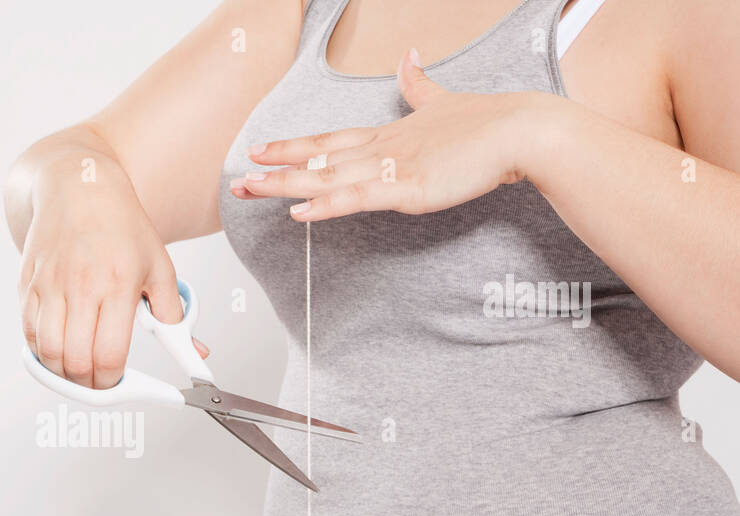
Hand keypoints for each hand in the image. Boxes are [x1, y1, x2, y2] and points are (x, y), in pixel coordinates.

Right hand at [19, 172, 207, 389]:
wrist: (81, 188)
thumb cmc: (123, 229)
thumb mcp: (160, 269)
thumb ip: (176, 319)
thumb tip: (196, 357)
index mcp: (118, 284)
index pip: (109, 355)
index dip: (112, 382)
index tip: (117, 382)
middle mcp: (80, 285)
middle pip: (75, 361)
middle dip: (88, 384)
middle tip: (98, 381)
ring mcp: (49, 284)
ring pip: (47, 352)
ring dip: (63, 372)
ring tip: (78, 368)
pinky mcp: (27, 283)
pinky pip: (28, 333)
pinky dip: (41, 351)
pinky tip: (58, 347)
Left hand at [230, 49, 544, 221]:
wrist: (521, 130)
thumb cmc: (487, 122)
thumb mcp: (442, 102)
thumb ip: (419, 88)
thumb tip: (407, 59)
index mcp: (387, 134)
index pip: (329, 140)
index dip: (294, 146)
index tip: (261, 149)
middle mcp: (381, 149)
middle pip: (317, 159)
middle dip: (275, 170)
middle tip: (238, 179)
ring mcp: (390, 168)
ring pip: (326, 178)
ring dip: (285, 185)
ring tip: (251, 190)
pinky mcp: (406, 188)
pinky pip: (356, 199)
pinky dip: (325, 205)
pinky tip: (298, 212)